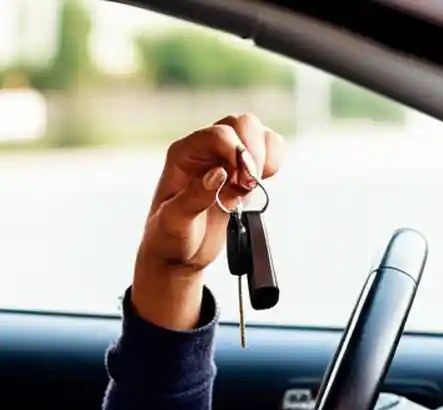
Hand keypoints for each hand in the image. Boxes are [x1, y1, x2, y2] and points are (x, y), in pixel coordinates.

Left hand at [131, 113, 283, 330]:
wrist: (179, 253)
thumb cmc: (169, 238)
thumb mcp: (174, 223)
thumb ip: (194, 197)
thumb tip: (218, 173)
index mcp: (183, 154)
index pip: (217, 134)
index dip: (237, 152)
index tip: (243, 182)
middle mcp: (204, 149)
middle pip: (240, 123)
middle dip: (253, 152)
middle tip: (248, 186)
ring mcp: (224, 157)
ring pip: (255, 132)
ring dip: (263, 156)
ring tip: (250, 188)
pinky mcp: (241, 170)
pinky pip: (267, 149)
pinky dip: (272, 162)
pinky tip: (258, 186)